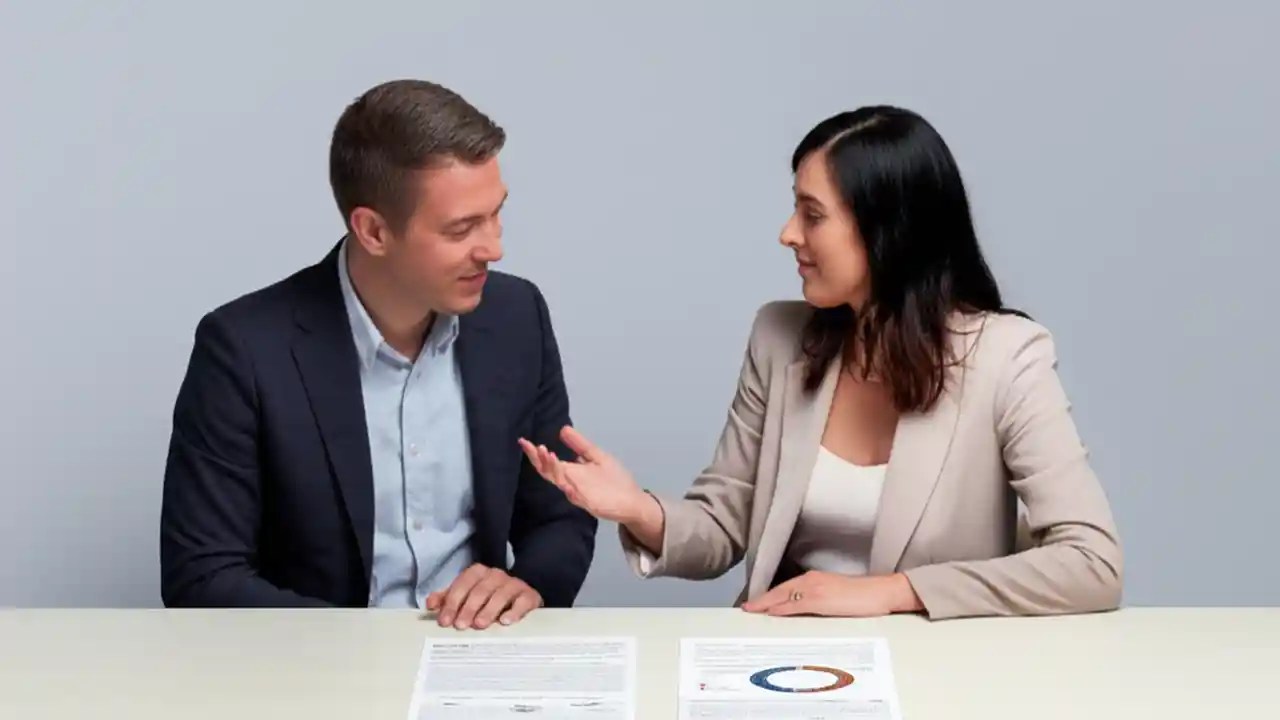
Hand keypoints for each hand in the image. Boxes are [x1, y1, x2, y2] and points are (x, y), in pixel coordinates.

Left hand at [424, 564, 542, 629]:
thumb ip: (448, 599)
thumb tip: (430, 604)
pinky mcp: (530, 596)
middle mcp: (496, 575)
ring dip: (489, 610)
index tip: (445, 621)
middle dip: (468, 608)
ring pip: (500, 594)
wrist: (521, 599)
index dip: (452, 602)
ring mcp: (514, 584)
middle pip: (480, 590)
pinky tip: (505, 622)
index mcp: (478, 573)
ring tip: (480, 625)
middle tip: (460, 626)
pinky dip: (514, 611)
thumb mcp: (466, 597)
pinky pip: (523, 601)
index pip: (463, 584)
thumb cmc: (488, 599)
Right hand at [518, 426, 649, 524]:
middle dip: (541, 460)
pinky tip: (567, 483)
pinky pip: (578, 498)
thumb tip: (563, 429)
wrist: (633, 501)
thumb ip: (580, 445)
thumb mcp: (597, 456)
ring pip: (561, 483)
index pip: (548, 463)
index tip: (523, 441)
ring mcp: (580, 494)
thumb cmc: (614, 481)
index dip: (535, 453)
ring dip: (554, 470)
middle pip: (550, 473)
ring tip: (548, 455)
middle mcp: (571, 483)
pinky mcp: (591, 504)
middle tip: (536, 448)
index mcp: (571, 472)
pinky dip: (571, 490)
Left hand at [740, 571, 923, 617]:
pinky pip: (795, 604)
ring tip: (751, 611)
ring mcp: (815, 588)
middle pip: (780, 590)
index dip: (770, 596)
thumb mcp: (836, 597)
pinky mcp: (820, 599)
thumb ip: (819, 600)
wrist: (881, 592)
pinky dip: (781, 608)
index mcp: (815, 579)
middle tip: (746, 608)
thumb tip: (804, 610)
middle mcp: (811, 580)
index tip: (756, 603)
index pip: (786, 588)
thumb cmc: (863, 596)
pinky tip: (771, 613)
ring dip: (766, 604)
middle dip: (762, 599)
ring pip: (783, 596)